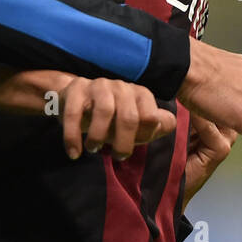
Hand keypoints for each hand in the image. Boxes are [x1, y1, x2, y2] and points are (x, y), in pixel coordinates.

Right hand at [57, 77, 175, 160]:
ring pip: (105, 111)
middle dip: (123, 143)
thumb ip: (157, 125)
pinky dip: (73, 137)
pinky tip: (74, 153)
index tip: (132, 146)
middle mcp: (122, 87)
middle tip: (117, 156)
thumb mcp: (135, 124)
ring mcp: (98, 86)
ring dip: (99, 137)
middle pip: (129, 117)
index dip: (143, 137)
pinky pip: (74, 114)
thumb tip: (168, 123)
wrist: (77, 101)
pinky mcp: (76, 90)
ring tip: (93, 149)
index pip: (151, 118)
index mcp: (140, 94)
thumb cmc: (112, 117)